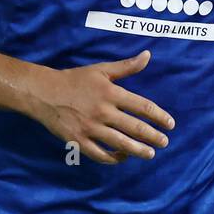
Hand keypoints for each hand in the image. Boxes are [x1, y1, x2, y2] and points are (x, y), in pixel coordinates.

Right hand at [28, 50, 174, 164]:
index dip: (159, 116)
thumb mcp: (101, 70)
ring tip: (150, 154)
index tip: (170, 124)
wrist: (43, 93)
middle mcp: (103, 111)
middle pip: (134, 127)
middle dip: (153, 136)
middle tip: (164, 142)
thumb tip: (148, 55)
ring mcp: (90, 128)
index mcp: (111, 93)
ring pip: (120, 143)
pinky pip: (99, 154)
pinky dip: (113, 158)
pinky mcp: (78, 141)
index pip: (142, 106)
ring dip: (138, 150)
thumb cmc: (75, 80)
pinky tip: (122, 157)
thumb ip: (126, 66)